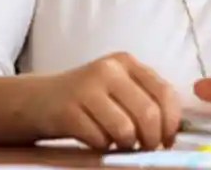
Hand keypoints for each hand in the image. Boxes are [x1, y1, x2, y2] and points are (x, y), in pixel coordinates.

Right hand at [38, 52, 180, 150]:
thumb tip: (171, 131)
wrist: (38, 100)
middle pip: (148, 113)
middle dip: (152, 139)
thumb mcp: (118, 88)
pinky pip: (99, 139)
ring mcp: (86, 88)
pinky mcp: (68, 110)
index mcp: (127, 63)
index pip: (165, 92)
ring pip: (125, 129)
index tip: (168, 139)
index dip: (172, 122)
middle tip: (146, 148)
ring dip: (126, 145)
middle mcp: (108, 70)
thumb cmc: (87, 98)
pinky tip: (97, 139)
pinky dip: (103, 147)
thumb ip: (145, 99)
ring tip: (119, 143)